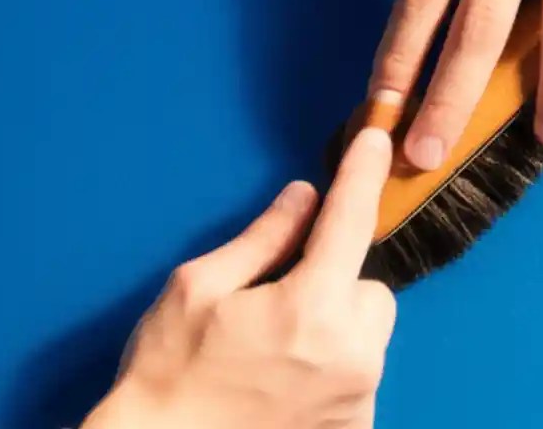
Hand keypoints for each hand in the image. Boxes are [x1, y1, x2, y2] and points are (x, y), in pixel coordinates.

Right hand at [82, 128, 397, 428]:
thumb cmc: (168, 376)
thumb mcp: (198, 289)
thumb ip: (263, 239)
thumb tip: (304, 198)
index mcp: (310, 308)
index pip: (350, 221)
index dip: (361, 175)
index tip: (374, 142)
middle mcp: (351, 353)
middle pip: (370, 289)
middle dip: (336, 284)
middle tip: (281, 304)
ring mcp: (359, 396)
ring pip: (369, 335)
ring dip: (339, 330)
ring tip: (277, 353)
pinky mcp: (357, 426)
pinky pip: (361, 377)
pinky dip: (335, 372)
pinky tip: (287, 385)